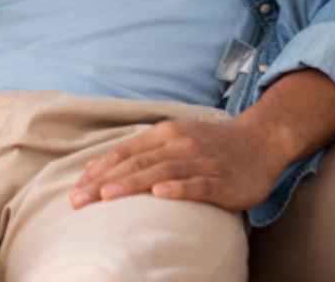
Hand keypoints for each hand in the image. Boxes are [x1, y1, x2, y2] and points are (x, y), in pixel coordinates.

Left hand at [70, 118, 284, 212]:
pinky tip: (160, 195)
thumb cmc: (209, 145)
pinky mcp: (222, 179)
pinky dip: (178, 188)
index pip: (125, 151)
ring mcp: (201, 161)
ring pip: (161, 171)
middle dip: (105, 182)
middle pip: (136, 163)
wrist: (258, 141)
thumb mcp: (175, 139)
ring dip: (133, 183)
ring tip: (108, 196)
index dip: (99, 169)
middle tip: (80, 200)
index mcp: (165, 133)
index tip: (76, 188)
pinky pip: (197, 184)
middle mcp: (179, 143)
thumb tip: (101, 169)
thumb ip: (143, 152)